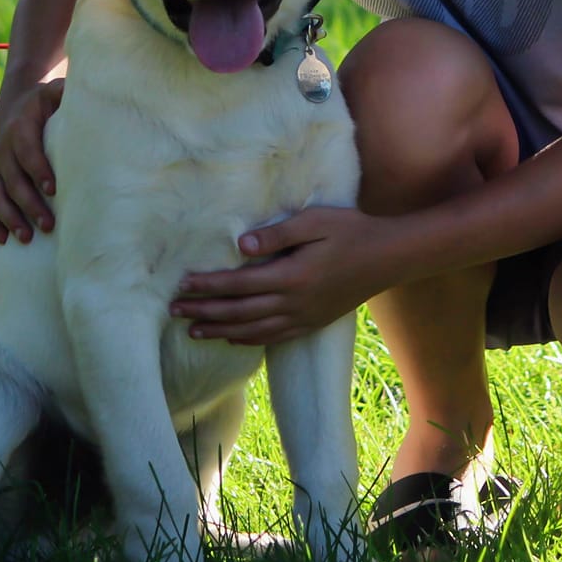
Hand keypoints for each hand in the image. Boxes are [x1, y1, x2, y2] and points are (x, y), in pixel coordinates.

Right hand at [0, 78, 63, 242]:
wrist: (14, 107)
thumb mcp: (52, 92)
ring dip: (9, 217)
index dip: (38, 170)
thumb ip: (65, 93)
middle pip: (13, 181)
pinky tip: (2, 240)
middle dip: (29, 204)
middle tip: (48, 225)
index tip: (53, 189)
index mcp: (20, 129)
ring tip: (26, 237)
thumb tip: (93, 89)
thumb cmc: (43, 105)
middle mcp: (3, 150)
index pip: (27, 151)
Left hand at [170, 205, 398, 345]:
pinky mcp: (311, 324)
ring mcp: (303, 317)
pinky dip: (248, 340)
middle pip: (238, 311)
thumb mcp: (315, 221)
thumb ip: (277, 233)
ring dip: (220, 331)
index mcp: (291, 275)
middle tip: (174, 312)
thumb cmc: (350, 230)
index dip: (208, 286)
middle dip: (204, 312)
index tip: (182, 285)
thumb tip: (240, 244)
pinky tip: (232, 338)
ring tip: (193, 331)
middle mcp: (293, 302)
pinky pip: (273, 338)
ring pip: (252, 330)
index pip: (238, 284)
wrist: (388, 258)